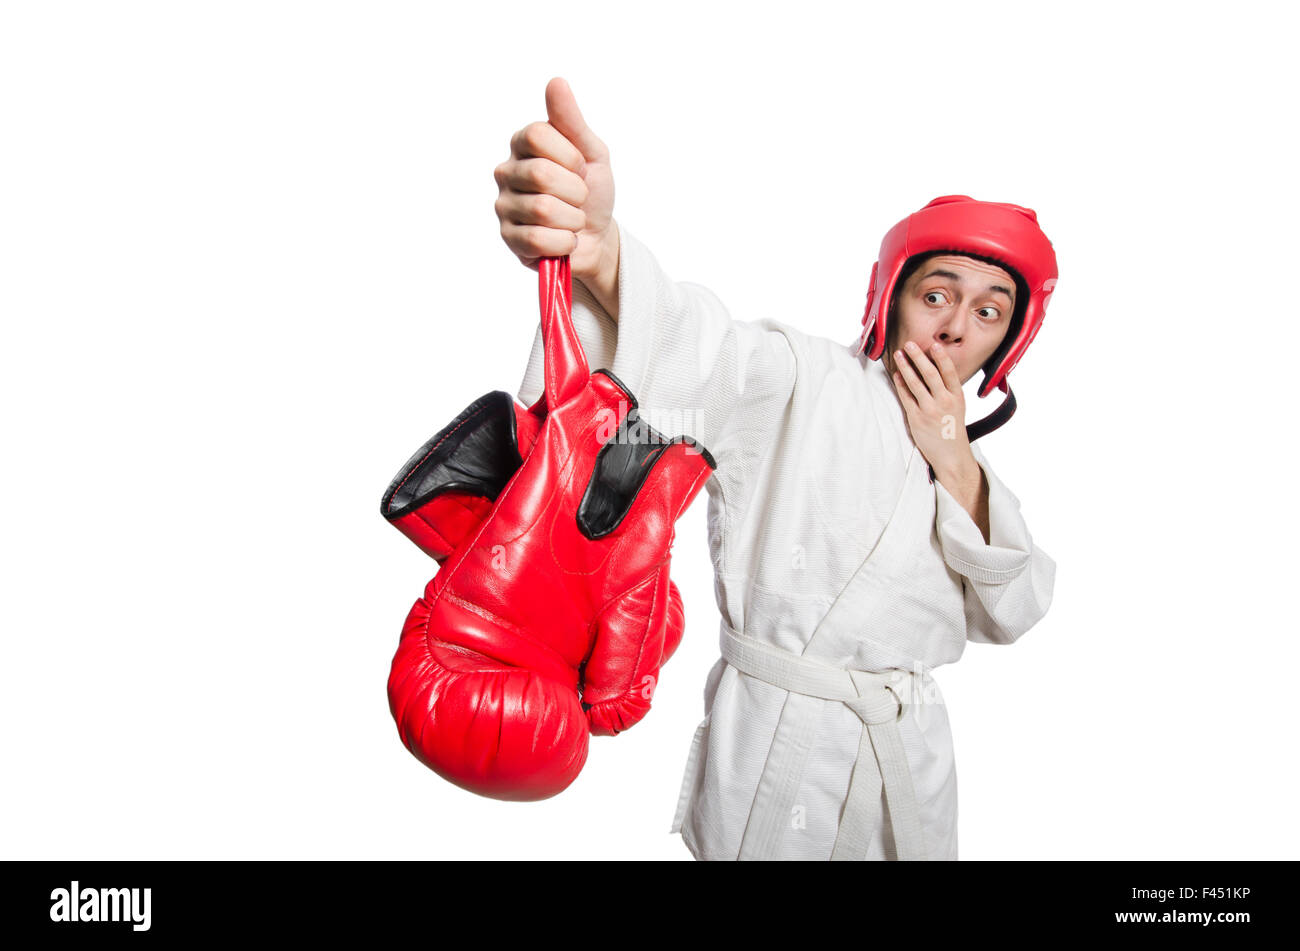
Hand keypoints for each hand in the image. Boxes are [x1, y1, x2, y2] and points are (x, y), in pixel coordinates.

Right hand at [494, 77, 618, 315]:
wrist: (597, 236)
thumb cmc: (592, 191)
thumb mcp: (591, 152)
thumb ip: (571, 121)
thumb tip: (556, 82)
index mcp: (523, 143)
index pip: (538, 135)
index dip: (570, 157)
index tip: (580, 168)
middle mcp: (506, 171)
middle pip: (541, 174)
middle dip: (575, 191)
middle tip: (578, 197)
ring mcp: (504, 205)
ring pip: (542, 209)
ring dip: (572, 219)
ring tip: (572, 219)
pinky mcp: (508, 238)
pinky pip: (538, 239)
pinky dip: (563, 242)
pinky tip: (564, 240)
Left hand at [890, 341, 977, 479]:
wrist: (951, 455)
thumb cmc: (952, 428)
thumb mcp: (958, 406)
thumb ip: (948, 389)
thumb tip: (936, 368)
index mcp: (958, 397)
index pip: (950, 373)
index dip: (941, 358)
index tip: (934, 345)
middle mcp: (945, 402)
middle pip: (931, 374)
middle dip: (919, 357)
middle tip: (910, 344)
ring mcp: (930, 410)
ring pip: (916, 384)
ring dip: (906, 367)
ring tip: (899, 354)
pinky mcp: (917, 419)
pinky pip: (906, 397)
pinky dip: (900, 384)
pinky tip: (896, 374)